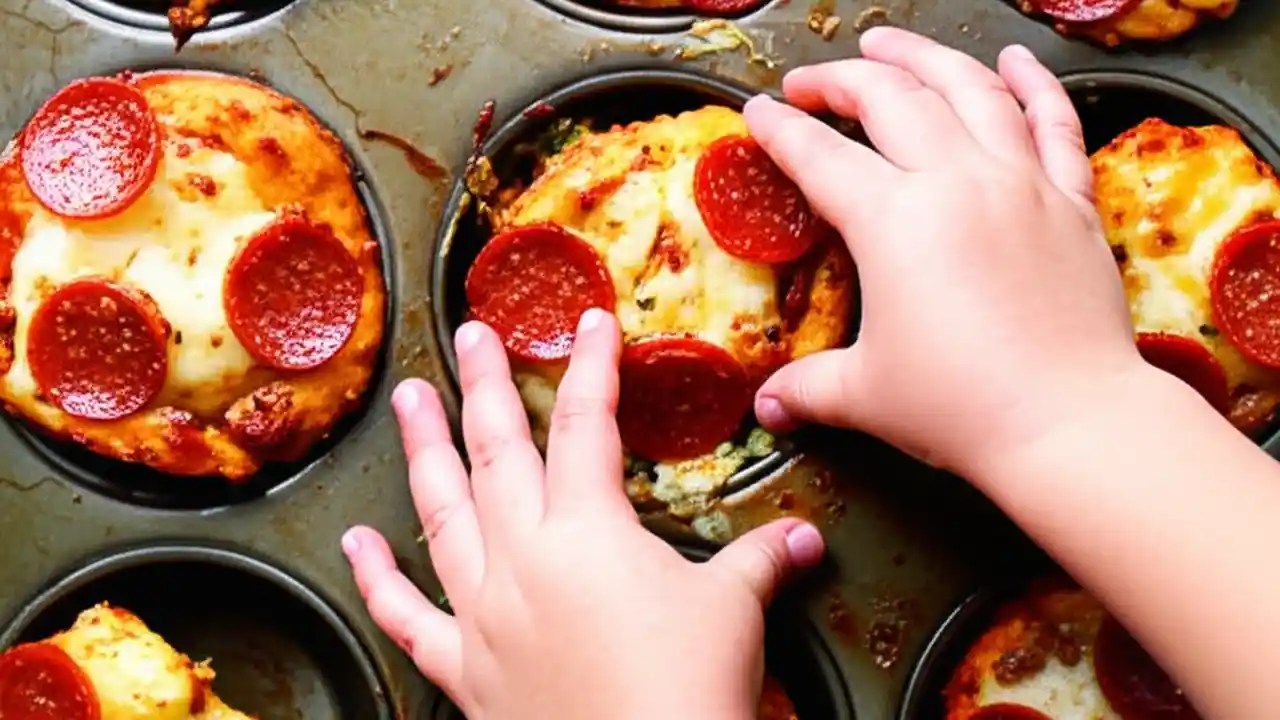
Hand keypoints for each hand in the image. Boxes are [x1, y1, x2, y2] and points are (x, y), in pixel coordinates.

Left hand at [341, 310, 824, 719]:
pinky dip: (376, 580)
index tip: (589, 325)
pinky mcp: (464, 668)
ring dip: (423, 451)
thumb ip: (762, 561)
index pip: (586, 425)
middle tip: (470, 336)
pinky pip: (406, 617)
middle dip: (485, 385)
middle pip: (497, 450)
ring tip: (409, 401)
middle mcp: (522, 558)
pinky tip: (356, 545)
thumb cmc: (690, 688)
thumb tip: (805, 539)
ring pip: (441, 513)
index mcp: (586, 529)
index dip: (591, 366)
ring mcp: (483, 612)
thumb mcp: (735, 610)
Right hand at [747, 27, 1144, 477]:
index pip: (820, 156)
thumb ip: (808, 388)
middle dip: (841, 80)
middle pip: (892, 101)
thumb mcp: (865, 396)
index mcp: (894, 220)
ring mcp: (1021, 184)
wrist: (1072, 423)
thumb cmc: (961, 407)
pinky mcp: (1072, 203)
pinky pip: (1053, 124)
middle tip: (810, 81)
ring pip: (970, 91)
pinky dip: (1033, 84)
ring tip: (890, 43)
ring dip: (924, 58)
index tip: (756, 113)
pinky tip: (1014, 59)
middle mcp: (957, 182)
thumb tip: (767, 406)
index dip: (780, 131)